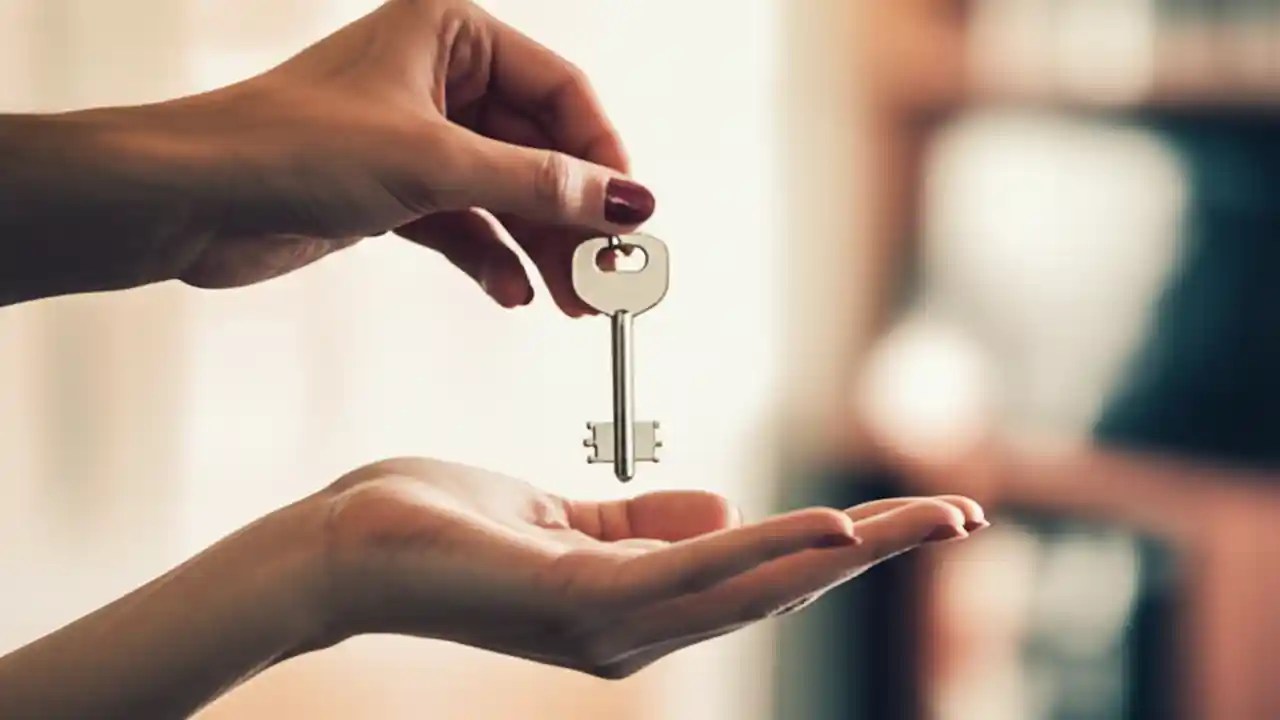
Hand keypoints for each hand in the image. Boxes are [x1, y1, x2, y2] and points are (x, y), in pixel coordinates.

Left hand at [30, 0, 649, 311]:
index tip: (631, 215)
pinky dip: (492, 259)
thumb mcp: (434, 163)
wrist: (189, 199)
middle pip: (539, 149)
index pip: (560, 91)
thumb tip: (622, 200)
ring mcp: (418, 137)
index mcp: (450, 33)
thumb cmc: (283, 144)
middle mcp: (438, 79)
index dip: (601, 156)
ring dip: (542, 248)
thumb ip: (537, 184)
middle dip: (573, 217)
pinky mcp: (396, 189)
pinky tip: (515, 292)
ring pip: (506, 193)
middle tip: (609, 274)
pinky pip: (467, 224)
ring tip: (575, 300)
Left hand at [313, 457, 986, 677]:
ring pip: (753, 584)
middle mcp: (637, 628)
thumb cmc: (441, 528)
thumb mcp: (558, 517)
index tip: (907, 514)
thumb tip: (720, 509)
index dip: (841, 547)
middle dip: (874, 555)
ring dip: (846, 554)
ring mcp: (611, 623)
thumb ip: (640, 524)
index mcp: (636, 601)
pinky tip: (822, 530)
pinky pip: (685, 576)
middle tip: (964, 516)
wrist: (344, 549)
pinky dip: (759, 552)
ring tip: (925, 520)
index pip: (759, 569)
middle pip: (779, 584)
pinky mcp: (577, 600)